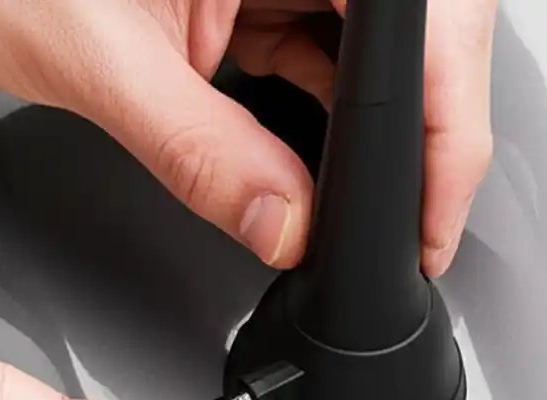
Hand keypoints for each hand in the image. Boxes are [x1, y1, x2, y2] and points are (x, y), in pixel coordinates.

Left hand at [0, 0, 495, 276]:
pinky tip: (305, 153)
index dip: (446, 133)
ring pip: (391, 53)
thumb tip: (283, 224)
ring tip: (342, 190)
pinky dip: (329, 114)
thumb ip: (200, 151)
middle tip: (407, 224)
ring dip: (378, 131)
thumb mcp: (100, 58)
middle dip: (424, 137)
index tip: (432, 220)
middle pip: (427, 41)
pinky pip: (335, 51)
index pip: (425, 28)